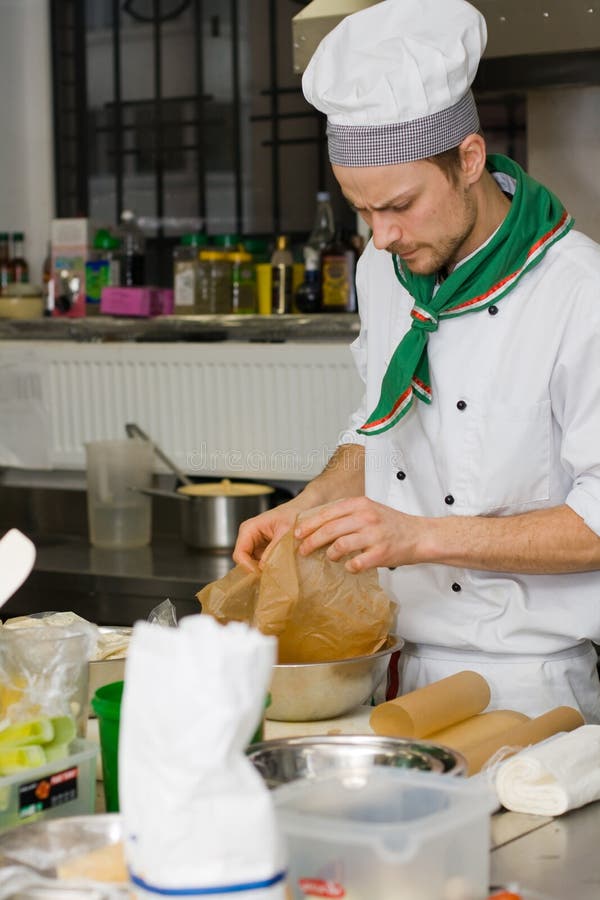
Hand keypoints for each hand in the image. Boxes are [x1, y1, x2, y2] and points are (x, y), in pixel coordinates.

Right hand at [232, 499, 300, 571]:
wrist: (301, 510)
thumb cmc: (292, 515)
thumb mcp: (285, 532)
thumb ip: (274, 549)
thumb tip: (263, 567)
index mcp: (249, 529)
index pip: (239, 553)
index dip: (247, 566)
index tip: (260, 574)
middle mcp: (248, 537)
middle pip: (242, 560)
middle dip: (254, 570)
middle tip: (268, 577)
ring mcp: (254, 544)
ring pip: (250, 564)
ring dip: (260, 570)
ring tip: (273, 574)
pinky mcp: (261, 550)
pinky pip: (258, 563)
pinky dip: (265, 568)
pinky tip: (275, 569)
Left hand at [293, 496, 426, 572]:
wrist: (420, 535)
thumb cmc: (392, 524)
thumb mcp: (369, 509)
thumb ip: (347, 513)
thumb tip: (317, 523)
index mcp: (360, 504)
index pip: (327, 513)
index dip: (309, 524)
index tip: (297, 534)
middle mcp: (366, 517)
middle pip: (329, 529)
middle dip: (311, 541)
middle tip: (302, 550)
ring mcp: (374, 535)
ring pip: (339, 546)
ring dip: (330, 554)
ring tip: (329, 557)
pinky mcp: (381, 553)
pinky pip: (356, 563)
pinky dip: (349, 567)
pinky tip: (350, 567)